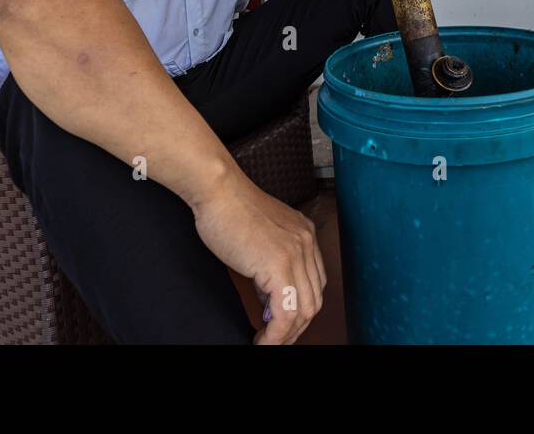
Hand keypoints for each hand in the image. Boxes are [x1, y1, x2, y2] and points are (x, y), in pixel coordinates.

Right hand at [191, 175, 325, 344]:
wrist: (218, 190)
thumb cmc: (229, 209)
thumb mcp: (260, 237)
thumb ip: (270, 265)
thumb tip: (269, 300)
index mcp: (305, 234)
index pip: (315, 283)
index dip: (300, 309)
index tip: (281, 324)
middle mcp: (307, 242)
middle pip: (314, 299)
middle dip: (296, 327)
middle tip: (274, 339)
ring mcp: (296, 253)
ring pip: (304, 310)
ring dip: (286, 335)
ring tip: (265, 343)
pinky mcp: (279, 265)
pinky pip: (286, 313)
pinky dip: (276, 335)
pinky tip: (262, 340)